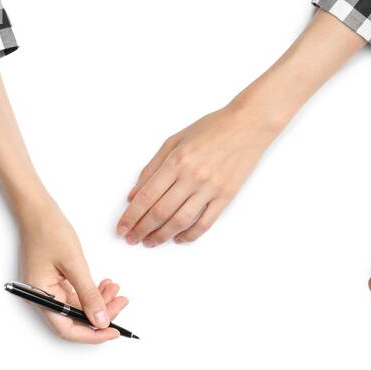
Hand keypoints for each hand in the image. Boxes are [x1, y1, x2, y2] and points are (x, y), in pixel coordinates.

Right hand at [19, 201, 127, 342]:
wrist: (37, 209)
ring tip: (116, 289)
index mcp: (40, 297)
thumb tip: (101, 320)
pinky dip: (91, 292)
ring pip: (78, 308)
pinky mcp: (53, 282)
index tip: (114, 331)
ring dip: (99, 301)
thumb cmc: (49, 231)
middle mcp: (42, 299)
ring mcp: (47, 291)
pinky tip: (105, 284)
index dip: (92, 335)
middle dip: (100, 314)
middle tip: (122, 302)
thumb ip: (89, 295)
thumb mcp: (74, 264)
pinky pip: (75, 296)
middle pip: (75, 320)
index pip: (68, 329)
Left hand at [117, 104, 276, 246]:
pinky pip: (204, 223)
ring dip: (161, 236)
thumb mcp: (174, 140)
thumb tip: (134, 195)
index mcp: (176, 160)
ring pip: (180, 221)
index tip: (121, 228)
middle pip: (160, 212)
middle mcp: (192, 176)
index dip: (131, 216)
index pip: (147, 196)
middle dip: (141, 229)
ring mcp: (210, 188)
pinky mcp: (226, 196)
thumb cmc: (211, 129)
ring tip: (149, 242)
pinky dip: (189, 235)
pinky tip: (177, 239)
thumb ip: (152, 168)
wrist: (248, 125)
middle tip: (131, 239)